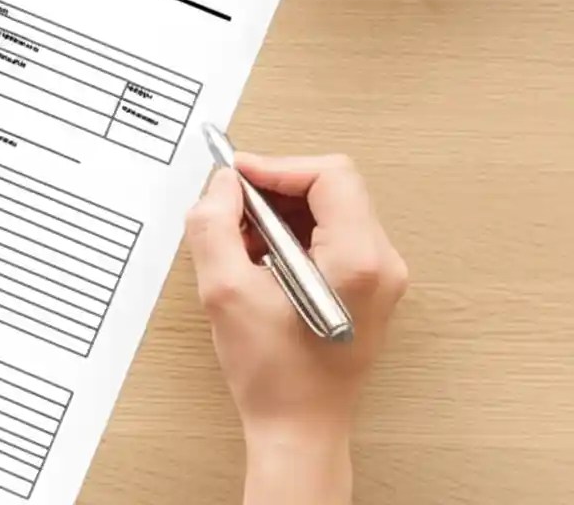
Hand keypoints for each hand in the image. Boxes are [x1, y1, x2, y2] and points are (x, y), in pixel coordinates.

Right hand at [185, 153, 406, 504]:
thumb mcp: (224, 292)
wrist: (298, 428)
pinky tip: (260, 260)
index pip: (328, 175)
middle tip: (232, 210)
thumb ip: (215, 226)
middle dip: (275, 191)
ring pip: (330, 211)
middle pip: (331, 189)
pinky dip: (293, 236)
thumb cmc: (273, 376)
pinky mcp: (367, 287)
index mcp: (358, 260)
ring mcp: (380, 277)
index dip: (276, 167)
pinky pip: (332, 237)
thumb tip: (222, 186)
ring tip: (242, 242)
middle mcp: (381, 264)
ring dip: (281, 214)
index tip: (236, 177)